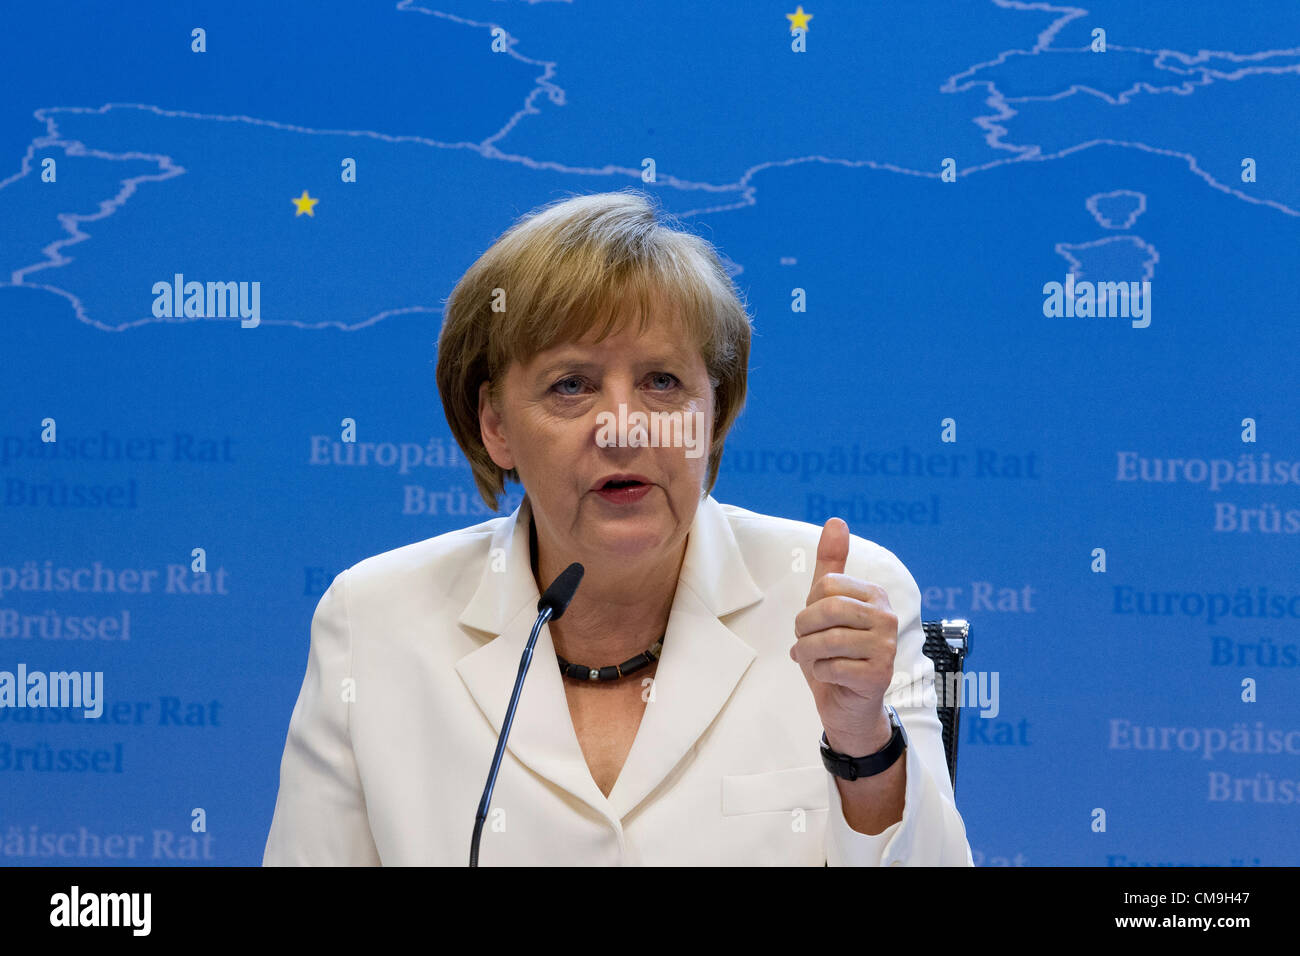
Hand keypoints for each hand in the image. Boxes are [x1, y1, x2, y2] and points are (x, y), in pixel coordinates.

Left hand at [790, 518, 896, 755]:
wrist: (849, 705)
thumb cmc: (836, 653)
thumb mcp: (827, 606)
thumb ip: (831, 564)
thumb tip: (836, 521)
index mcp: (875, 595)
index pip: (825, 585)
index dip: (809, 607)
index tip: (815, 624)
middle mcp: (886, 617)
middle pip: (825, 610)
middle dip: (804, 630)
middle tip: (806, 644)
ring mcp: (886, 647)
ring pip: (825, 640)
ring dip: (808, 654)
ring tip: (815, 660)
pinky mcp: (879, 675)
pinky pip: (830, 667)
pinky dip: (819, 673)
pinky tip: (831, 677)